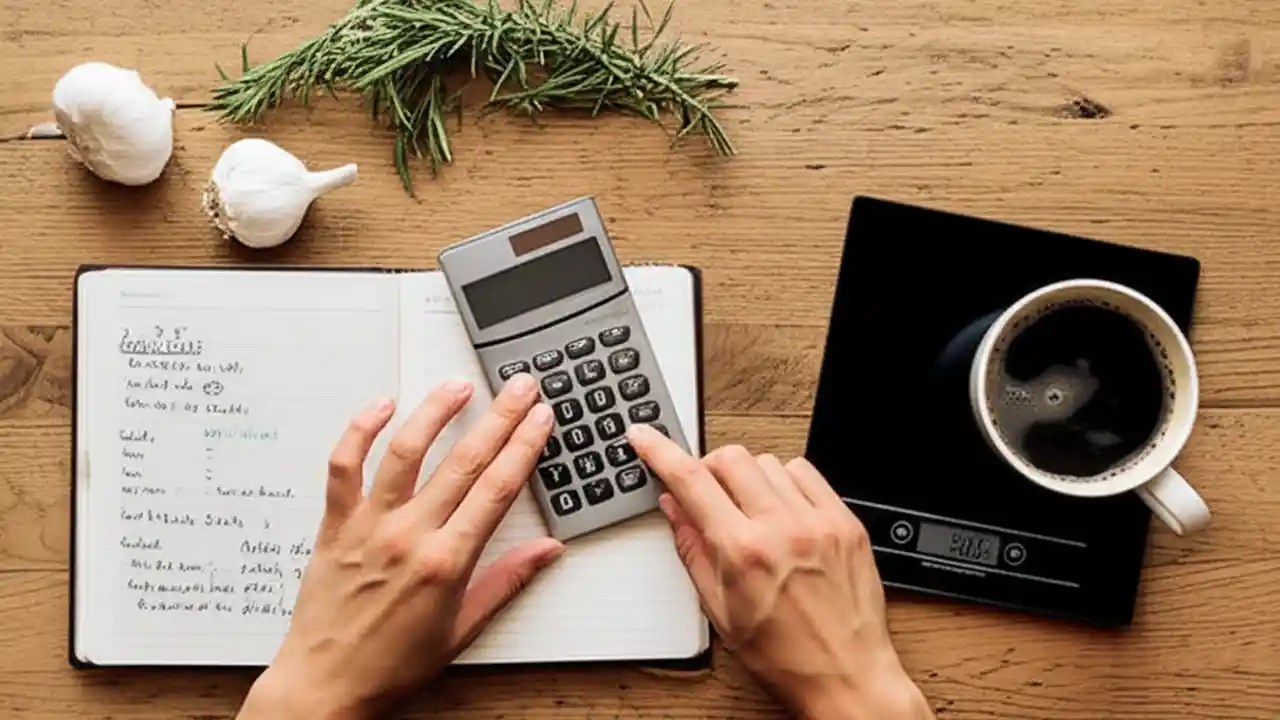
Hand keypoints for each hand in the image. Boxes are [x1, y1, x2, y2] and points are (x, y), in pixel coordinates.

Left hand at [238, 374, 561, 719]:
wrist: (325, 686)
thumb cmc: (391, 666)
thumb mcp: (463, 630)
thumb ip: (507, 581)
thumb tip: (548, 550)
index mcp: (447, 562)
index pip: (498, 489)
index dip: (525, 447)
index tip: (541, 419)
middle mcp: (410, 536)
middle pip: (465, 461)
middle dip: (500, 417)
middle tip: (520, 388)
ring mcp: (370, 525)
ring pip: (407, 451)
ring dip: (436, 412)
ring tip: (459, 386)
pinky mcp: (335, 524)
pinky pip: (343, 466)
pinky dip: (359, 431)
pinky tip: (381, 405)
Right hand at [627, 424, 931, 719]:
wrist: (846, 676)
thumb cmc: (786, 656)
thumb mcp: (719, 610)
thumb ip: (692, 550)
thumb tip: (674, 507)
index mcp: (743, 552)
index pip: (690, 481)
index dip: (660, 451)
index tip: (645, 436)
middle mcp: (782, 529)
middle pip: (730, 458)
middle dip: (708, 468)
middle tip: (706, 492)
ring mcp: (818, 522)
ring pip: (768, 461)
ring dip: (748, 476)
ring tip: (749, 510)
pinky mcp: (845, 522)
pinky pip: (807, 473)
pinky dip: (786, 481)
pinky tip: (783, 508)